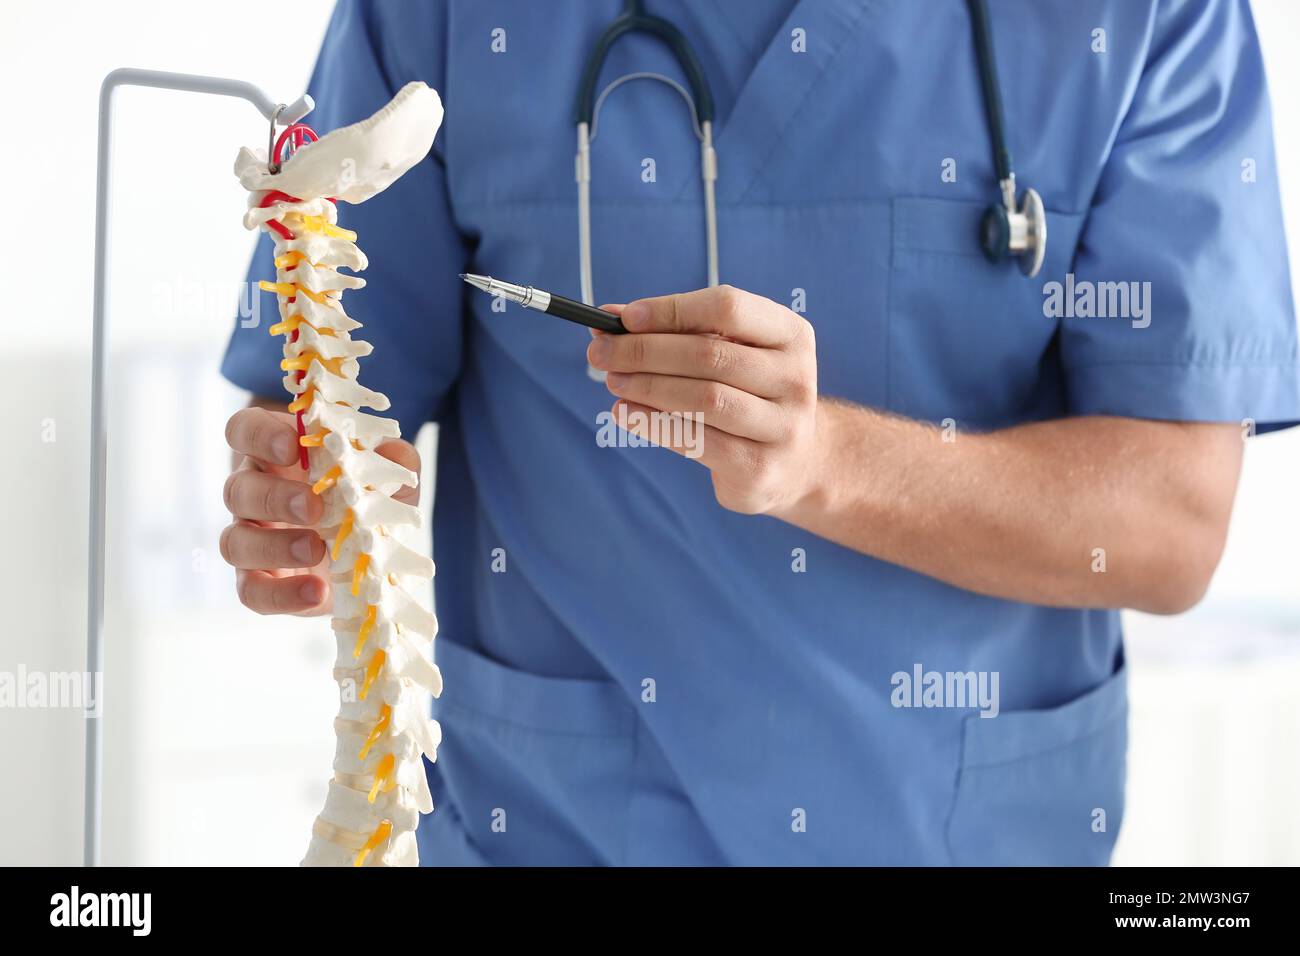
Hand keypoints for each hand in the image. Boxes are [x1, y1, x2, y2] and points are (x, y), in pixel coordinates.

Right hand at [220, 403, 419, 614]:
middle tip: (314, 508)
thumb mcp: (384, 476)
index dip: (259, 435)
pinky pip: (250, 591)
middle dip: (274, 498)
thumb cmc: (364, 498)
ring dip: (273, 546)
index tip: (292, 448)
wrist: (366, 554)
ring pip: (234, 541)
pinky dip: (281, 594)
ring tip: (315, 550)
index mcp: (273, 453)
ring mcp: (249, 538)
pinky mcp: (258, 581)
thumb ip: (392, 459)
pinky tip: (316, 592)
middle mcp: (253, 492)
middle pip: (237, 489)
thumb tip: (394, 452)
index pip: (244, 430)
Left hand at [587, 285, 818, 514]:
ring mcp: (783, 426)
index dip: (671, 310)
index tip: (623, 318)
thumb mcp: (727, 353)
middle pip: (710, 354)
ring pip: (704, 398)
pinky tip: (625, 413)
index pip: (727, 308)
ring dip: (648, 387)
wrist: (795, 462)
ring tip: (613, 381)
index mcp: (791, 334)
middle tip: (600, 352)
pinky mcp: (760, 467)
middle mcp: (795, 377)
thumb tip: (609, 318)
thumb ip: (676, 332)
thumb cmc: (748, 394)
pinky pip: (698, 441)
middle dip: (645, 351)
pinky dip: (654, 424)